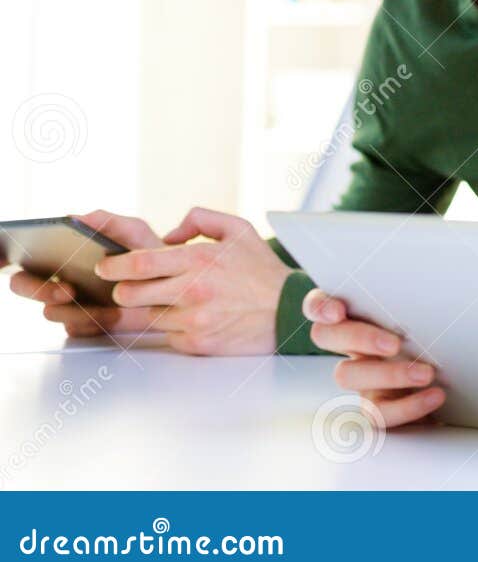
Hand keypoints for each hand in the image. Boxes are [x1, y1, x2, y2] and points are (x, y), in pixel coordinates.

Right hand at [8, 210, 164, 337]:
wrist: (176, 284)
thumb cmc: (149, 254)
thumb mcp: (134, 232)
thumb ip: (108, 222)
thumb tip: (76, 217)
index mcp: (62, 254)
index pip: (23, 258)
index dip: (9, 259)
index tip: (24, 261)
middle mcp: (57, 279)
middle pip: (23, 286)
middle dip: (40, 290)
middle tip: (68, 290)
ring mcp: (67, 304)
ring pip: (50, 312)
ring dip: (74, 310)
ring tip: (101, 306)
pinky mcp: (84, 325)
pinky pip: (76, 330)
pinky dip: (93, 324)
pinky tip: (112, 317)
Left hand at [94, 208, 290, 355]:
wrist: (288, 310)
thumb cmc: (261, 271)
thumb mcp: (239, 229)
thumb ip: (200, 218)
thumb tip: (168, 235)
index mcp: (199, 259)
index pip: (138, 264)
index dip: (113, 265)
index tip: (104, 266)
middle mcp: (193, 290)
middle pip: (130, 293)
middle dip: (125, 288)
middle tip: (133, 285)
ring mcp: (193, 320)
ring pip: (147, 315)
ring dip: (156, 307)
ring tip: (181, 300)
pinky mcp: (196, 342)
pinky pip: (167, 334)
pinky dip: (175, 326)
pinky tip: (197, 317)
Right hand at [304, 288, 444, 428]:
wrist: (456, 379)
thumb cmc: (439, 335)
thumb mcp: (428, 315)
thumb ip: (418, 302)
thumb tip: (436, 288)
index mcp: (360, 315)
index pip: (320, 304)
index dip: (319, 306)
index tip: (338, 311)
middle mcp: (352, 344)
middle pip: (326, 336)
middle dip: (359, 337)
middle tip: (395, 343)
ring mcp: (361, 377)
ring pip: (347, 375)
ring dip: (388, 374)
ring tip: (427, 373)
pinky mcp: (376, 406)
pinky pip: (379, 412)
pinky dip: (408, 405)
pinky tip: (435, 395)